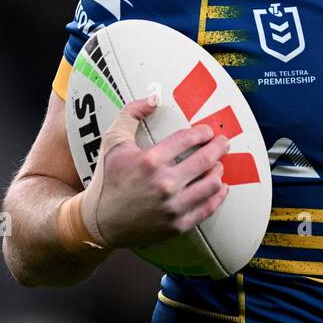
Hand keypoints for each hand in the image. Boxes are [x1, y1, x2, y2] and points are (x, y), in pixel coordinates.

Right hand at [83, 96, 230, 248]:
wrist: (98, 222)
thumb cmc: (106, 180)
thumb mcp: (112, 142)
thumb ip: (131, 114)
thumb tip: (153, 97)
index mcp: (149, 161)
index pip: (187, 139)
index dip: (202, 132)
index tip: (207, 131)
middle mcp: (164, 184)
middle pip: (206, 160)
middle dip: (219, 147)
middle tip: (223, 143)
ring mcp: (172, 207)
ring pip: (212, 184)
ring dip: (218, 170)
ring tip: (217, 165)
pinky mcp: (177, 225)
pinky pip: (208, 208)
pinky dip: (218, 196)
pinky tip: (219, 187)